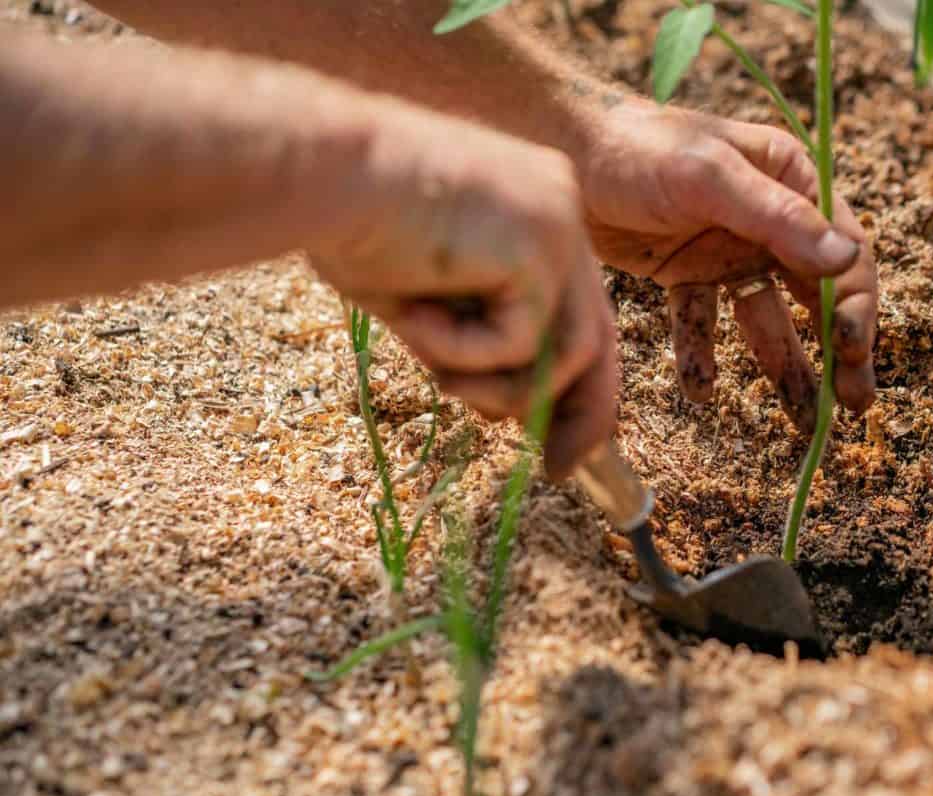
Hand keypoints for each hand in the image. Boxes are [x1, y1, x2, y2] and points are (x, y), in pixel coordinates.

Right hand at [310, 107, 616, 478]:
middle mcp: (561, 210)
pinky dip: (463, 351)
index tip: (557, 442)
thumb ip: (476, 341)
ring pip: (569, 352)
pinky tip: (415, 315)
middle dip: (580, 414)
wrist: (320, 174)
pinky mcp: (539, 246)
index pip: (578, 311)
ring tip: (443, 378)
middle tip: (559, 469)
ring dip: (502, 388)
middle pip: (597, 335)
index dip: (574, 384)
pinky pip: (521, 342)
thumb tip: (505, 411)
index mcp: (537, 210)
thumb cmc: (349, 227)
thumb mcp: (429, 299)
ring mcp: (557, 225)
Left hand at [578, 99, 877, 430]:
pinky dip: (703, 356)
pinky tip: (702, 389)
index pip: (843, 251)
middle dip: (839, 351)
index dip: (855, 305)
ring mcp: (729, 251)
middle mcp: (769, 219)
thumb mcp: (710, 178)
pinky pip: (705, 323)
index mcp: (791, 181)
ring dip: (784, 368)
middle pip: (818, 293)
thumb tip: (845, 260)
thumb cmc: (640, 146)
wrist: (562, 148)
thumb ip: (777, 219)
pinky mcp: (688, 274)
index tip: (853, 353)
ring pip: (767, 318)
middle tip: (854, 403)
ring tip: (804, 423)